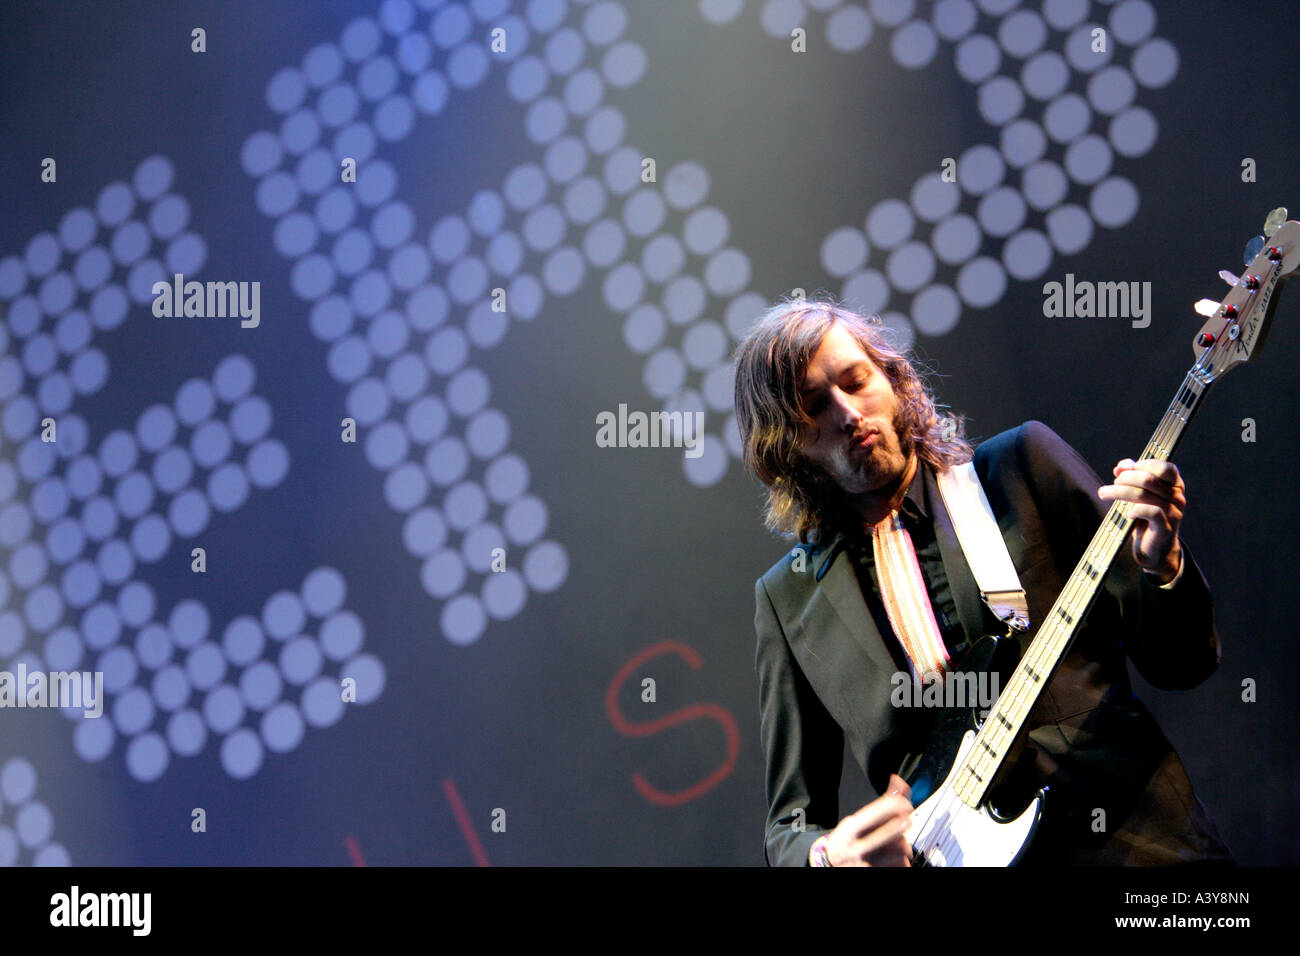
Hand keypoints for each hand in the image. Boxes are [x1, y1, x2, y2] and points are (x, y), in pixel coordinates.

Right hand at [820, 774, 912, 866]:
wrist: (833, 865)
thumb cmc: (848, 839)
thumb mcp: (856, 819)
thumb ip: (881, 803)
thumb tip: (899, 782)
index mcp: (852, 830)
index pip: (879, 812)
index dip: (897, 804)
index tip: (904, 802)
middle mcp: (860, 848)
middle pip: (894, 831)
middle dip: (903, 822)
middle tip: (905, 819)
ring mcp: (870, 864)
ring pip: (901, 848)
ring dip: (903, 842)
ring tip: (894, 841)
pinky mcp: (878, 872)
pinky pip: (902, 863)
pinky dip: (902, 858)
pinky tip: (893, 855)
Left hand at [1097, 458, 1184, 584]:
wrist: (1154, 549)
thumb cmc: (1144, 518)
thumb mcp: (1139, 495)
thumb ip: (1133, 476)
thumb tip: (1122, 465)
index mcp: (1175, 485)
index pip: (1164, 467)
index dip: (1142, 465)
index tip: (1124, 471)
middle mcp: (1177, 497)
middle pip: (1148, 479)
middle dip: (1125, 479)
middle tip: (1113, 485)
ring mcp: (1173, 512)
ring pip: (1143, 494)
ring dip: (1119, 492)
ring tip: (1104, 493)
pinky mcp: (1166, 527)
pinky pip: (1150, 512)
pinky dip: (1133, 510)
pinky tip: (1125, 513)